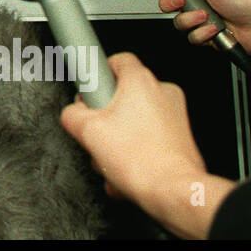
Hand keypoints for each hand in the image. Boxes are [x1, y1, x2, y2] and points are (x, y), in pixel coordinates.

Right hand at [60, 52, 234, 238]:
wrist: (172, 192)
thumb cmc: (141, 161)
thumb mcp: (87, 131)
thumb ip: (72, 114)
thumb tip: (72, 113)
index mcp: (140, 82)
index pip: (117, 59)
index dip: (98, 73)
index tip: (90, 87)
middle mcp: (162, 92)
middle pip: (123, 95)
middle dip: (105, 117)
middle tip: (98, 133)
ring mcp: (174, 115)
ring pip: (134, 119)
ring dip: (118, 139)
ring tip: (112, 158)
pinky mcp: (179, 137)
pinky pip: (148, 137)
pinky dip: (135, 151)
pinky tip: (125, 169)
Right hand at [143, 0, 250, 66]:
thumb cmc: (246, 2)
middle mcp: (197, 2)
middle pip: (169, 3)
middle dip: (173, 4)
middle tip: (184, 3)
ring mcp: (200, 20)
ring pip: (179, 23)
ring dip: (194, 21)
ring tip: (209, 18)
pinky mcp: (205, 36)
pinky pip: (192, 38)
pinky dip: (204, 34)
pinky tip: (216, 30)